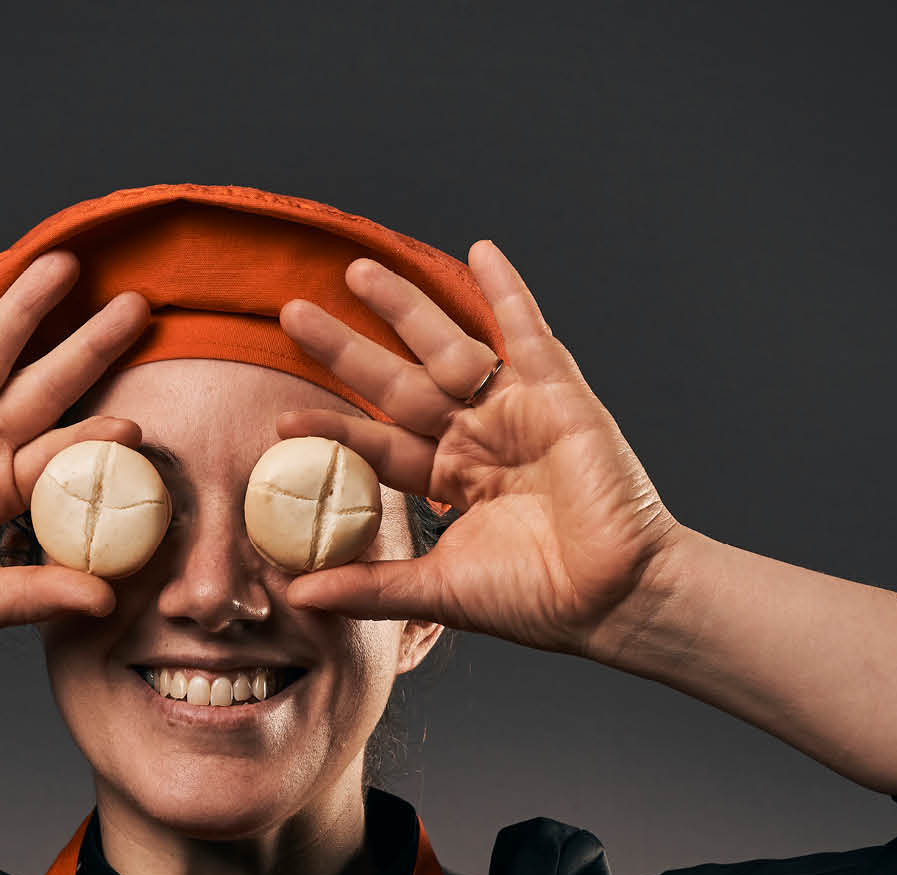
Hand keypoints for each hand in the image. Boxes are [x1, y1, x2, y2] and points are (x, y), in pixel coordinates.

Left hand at [275, 241, 683, 663]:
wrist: (614, 597)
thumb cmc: (537, 600)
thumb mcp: (437, 592)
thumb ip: (368, 586)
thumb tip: (296, 594)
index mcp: (451, 483)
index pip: (378, 446)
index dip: (332, 430)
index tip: (281, 419)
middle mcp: (478, 441)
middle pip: (399, 384)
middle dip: (347, 349)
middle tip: (293, 314)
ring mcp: (517, 413)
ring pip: (448, 347)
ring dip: (404, 307)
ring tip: (356, 271)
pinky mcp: (559, 396)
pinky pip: (529, 332)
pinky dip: (507, 291)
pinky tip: (481, 251)